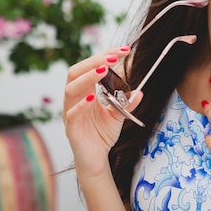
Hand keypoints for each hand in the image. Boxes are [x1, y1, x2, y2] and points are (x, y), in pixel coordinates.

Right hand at [62, 46, 142, 177]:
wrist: (96, 160)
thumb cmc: (102, 135)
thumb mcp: (118, 115)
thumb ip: (127, 103)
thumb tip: (141, 91)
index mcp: (84, 91)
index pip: (89, 66)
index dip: (104, 55)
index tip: (124, 50)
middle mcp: (74, 98)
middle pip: (76, 72)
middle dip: (94, 61)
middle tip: (114, 56)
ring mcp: (70, 112)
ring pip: (71, 89)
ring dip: (88, 77)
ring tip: (104, 70)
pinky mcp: (71, 128)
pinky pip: (72, 113)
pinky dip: (81, 105)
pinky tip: (92, 99)